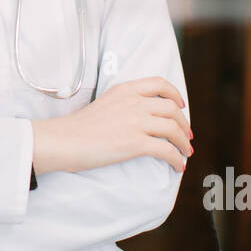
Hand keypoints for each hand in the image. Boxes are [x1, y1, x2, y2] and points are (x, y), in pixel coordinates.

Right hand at [32, 76, 191, 174]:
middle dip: (184, 123)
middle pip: (172, 108)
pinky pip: (167, 150)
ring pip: (173, 129)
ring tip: (185, 152)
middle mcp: (133, 102)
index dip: (175, 95)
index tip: (181, 106)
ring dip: (184, 142)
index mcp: (124, 90)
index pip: (159, 83)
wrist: (63, 141)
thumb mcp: (103, 103)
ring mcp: (135, 121)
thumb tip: (139, 118)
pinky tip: (178, 166)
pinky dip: (177, 159)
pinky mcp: (135, 143)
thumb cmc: (77, 128)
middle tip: (186, 136)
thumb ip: (122, 104)